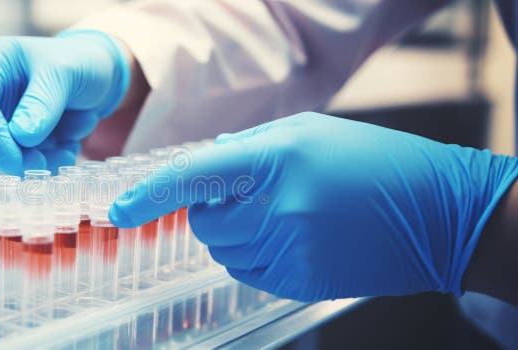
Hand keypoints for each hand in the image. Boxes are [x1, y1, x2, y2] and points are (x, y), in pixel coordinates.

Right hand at [0, 31, 128, 174]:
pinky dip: (47, 161)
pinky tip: (68, 143)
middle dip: (12, 157)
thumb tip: (21, 138)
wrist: (98, 72)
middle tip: (46, 161)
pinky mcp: (13, 137)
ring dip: (36, 161)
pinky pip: (20, 162)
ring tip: (69, 146)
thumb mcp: (66, 74)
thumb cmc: (81, 62)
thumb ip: (44, 103)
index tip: (18, 161)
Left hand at [108, 112, 517, 301]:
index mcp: (278, 159)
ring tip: (281, 215)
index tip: (120, 210)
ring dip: (235, 234)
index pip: (194, 177)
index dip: (150, 195)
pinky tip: (292, 238)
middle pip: (203, 223)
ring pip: (222, 252)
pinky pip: (247, 273)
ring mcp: (291, 252)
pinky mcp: (301, 282)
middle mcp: (279, 209)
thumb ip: (249, 147)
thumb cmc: (372, 162)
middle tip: (249, 195)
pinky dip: (255, 256)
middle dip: (212, 210)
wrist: (438, 214)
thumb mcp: (309, 132)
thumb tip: (206, 162)